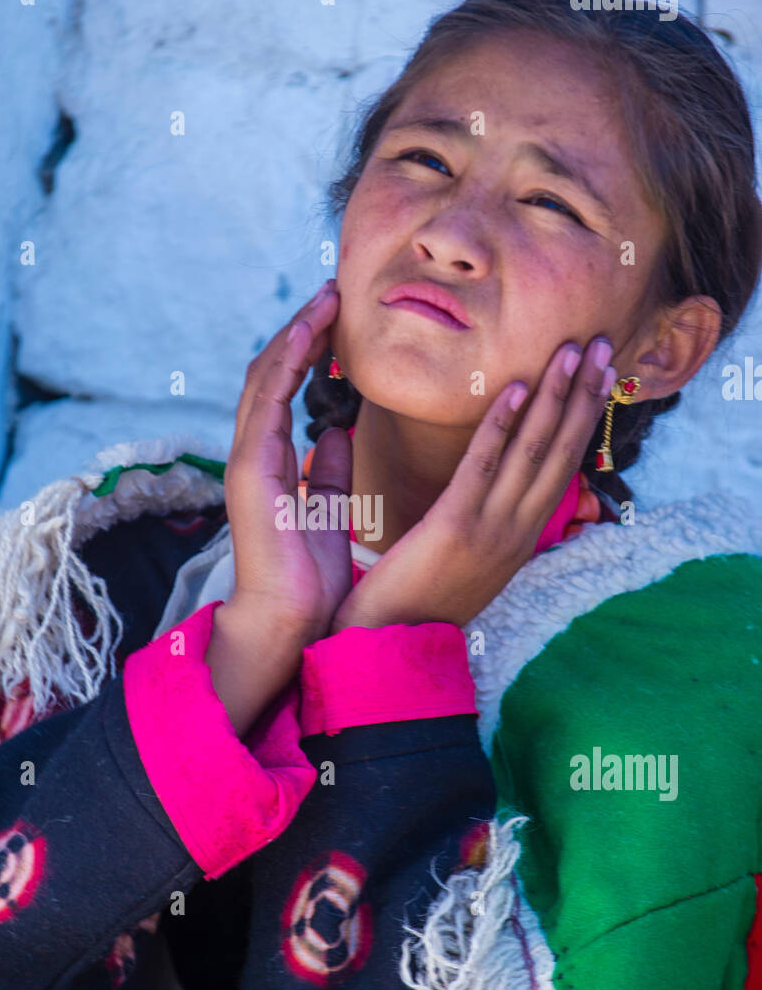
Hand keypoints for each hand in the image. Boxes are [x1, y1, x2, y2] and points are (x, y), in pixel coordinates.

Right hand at [222, 278, 352, 648]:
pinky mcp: (250, 467)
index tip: (340, 319)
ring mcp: (248, 457)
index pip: (287, 390)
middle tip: (333, 292)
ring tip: (326, 300)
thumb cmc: (311, 576)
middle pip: (272, 373)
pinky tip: (312, 332)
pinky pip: (268, 400)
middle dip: (303, 330)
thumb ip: (330, 470)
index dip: (310, 351)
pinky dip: (289, 361)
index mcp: (273, 462)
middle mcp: (255, 453)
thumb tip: (339, 431)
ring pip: (266, 377)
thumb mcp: (331, 509)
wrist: (292, 621)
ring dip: (297, 334)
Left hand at [329, 337, 615, 633]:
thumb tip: (484, 479)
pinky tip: (515, 389)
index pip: (562, 465)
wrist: (389, 645)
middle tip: (600, 343)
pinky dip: (501, 426)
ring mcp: (492, 530)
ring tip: (572, 350)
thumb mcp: (464, 556)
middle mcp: (518, 530)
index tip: (597, 374)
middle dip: (583, 394)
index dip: (582, 416)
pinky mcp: (455, 528)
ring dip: (555, 396)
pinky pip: (482, 467)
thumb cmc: (416, 599)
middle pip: (561, 451)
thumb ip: (480, 515)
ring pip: (533, 452)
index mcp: (520, 535)